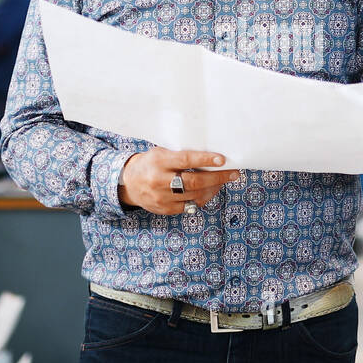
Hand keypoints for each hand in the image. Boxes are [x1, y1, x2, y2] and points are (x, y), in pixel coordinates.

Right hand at [118, 147, 240, 215]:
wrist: (128, 183)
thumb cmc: (150, 163)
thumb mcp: (161, 152)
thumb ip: (181, 155)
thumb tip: (211, 156)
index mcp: (158, 162)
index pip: (186, 160)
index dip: (205, 160)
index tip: (222, 159)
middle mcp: (159, 181)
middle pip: (194, 182)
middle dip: (217, 177)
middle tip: (233, 173)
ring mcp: (162, 198)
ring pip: (195, 196)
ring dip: (214, 188)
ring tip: (224, 180)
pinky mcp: (165, 210)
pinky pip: (190, 206)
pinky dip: (204, 198)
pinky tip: (211, 191)